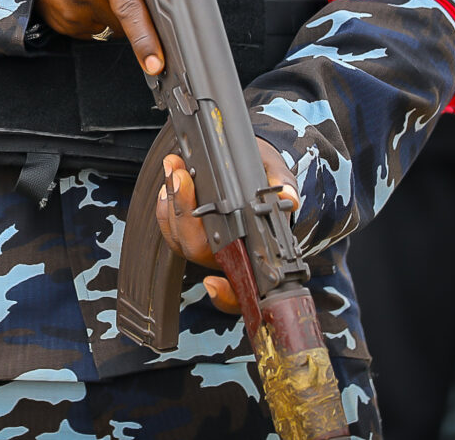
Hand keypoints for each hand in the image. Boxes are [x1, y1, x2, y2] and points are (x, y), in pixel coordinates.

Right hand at [37, 0, 163, 74]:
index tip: (155, 64)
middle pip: (123, 25)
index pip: (129, 9)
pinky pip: (88, 30)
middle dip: (131, 14)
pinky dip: (91, 17)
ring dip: (108, 15)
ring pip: (106, 29)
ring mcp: (68, 10)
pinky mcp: (58, 21)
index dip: (145, 40)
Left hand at [154, 140, 299, 314]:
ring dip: (173, 201)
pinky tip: (172, 176)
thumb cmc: (262, 173)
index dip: (225, 295)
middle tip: (183, 179)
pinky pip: (170, 223)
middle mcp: (226, 252)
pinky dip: (166, 200)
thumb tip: (288, 198)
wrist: (244, 159)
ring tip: (176, 170)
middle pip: (198, 251)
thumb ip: (282, 183)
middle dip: (184, 213)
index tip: (211, 284)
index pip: (242, 289)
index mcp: (254, 250)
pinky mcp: (186, 226)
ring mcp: (204, 240)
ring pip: (179, 238)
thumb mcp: (275, 172)